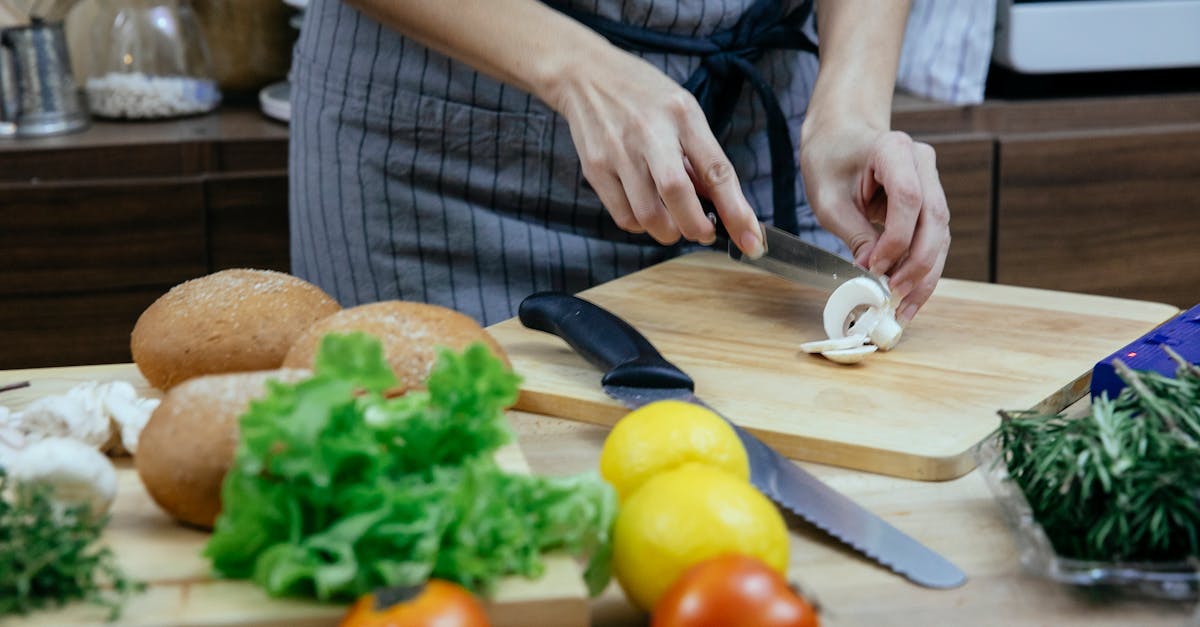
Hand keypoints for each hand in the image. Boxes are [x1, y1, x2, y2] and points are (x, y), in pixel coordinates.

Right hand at [546, 47, 764, 257]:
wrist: (585, 76)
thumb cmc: (643, 95)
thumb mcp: (683, 112)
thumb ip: (701, 156)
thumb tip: (720, 205)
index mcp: (682, 115)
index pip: (716, 170)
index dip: (736, 211)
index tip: (751, 240)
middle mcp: (650, 133)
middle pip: (677, 195)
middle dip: (697, 227)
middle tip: (705, 231)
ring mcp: (618, 152)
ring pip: (648, 216)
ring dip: (668, 231)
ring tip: (673, 219)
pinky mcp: (595, 169)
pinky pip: (623, 216)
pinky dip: (641, 225)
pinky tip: (646, 209)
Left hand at [799, 123, 949, 323]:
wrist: (840, 138)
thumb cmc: (830, 163)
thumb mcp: (830, 200)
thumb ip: (855, 234)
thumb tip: (872, 274)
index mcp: (894, 149)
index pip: (909, 198)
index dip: (896, 238)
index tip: (875, 267)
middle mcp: (922, 162)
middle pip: (935, 219)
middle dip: (917, 264)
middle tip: (894, 296)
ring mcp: (932, 181)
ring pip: (941, 234)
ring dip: (925, 274)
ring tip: (903, 307)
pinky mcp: (930, 203)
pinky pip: (933, 239)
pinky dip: (922, 269)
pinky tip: (908, 295)